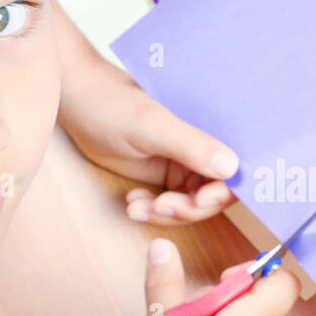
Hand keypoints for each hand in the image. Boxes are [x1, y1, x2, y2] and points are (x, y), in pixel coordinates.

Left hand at [53, 0, 238, 224]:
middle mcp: (206, 146)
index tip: (200, 200)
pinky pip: (171, 204)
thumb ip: (190, 144)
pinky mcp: (166, 175)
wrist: (76, 102)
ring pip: (192, 204)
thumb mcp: (150, 124)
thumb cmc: (112, 102)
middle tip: (161, 207)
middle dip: (190, 207)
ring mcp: (186, 163)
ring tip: (137, 207)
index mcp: (214, 126)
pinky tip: (132, 203)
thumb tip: (233, 167)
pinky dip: (153, 210)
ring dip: (167, 213)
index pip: (239, 165)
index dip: (227, 189)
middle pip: (217, 193)